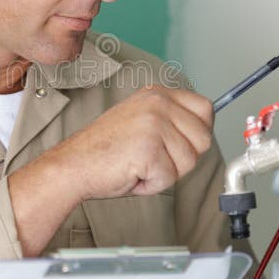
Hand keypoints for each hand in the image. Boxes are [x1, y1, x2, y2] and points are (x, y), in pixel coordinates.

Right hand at [52, 85, 214, 198]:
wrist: (73, 165)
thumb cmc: (105, 150)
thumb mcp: (142, 121)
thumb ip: (171, 120)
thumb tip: (203, 129)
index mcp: (156, 94)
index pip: (205, 108)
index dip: (199, 132)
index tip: (183, 143)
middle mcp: (157, 103)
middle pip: (203, 138)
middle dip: (183, 158)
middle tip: (154, 158)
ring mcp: (154, 124)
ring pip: (189, 161)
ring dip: (166, 173)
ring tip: (139, 164)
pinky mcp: (150, 148)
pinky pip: (170, 178)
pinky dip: (152, 184)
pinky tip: (132, 173)